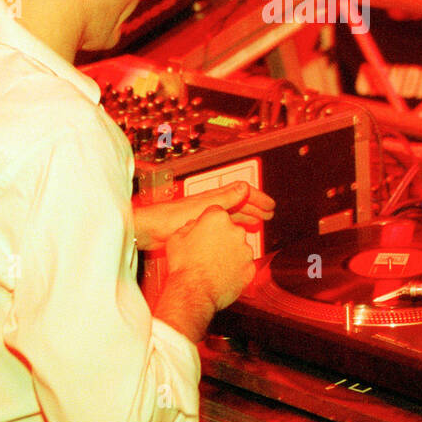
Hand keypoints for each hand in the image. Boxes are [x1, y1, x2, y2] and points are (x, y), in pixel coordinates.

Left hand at [133, 180, 273, 248]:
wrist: (150, 230)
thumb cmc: (170, 218)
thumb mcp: (203, 208)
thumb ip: (224, 199)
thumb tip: (245, 188)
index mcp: (214, 197)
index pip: (242, 192)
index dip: (258, 198)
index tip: (271, 206)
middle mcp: (211, 204)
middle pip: (239, 202)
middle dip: (255, 207)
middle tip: (269, 214)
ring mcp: (205, 215)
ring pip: (232, 214)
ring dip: (246, 216)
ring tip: (258, 222)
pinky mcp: (199, 227)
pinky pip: (223, 224)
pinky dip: (234, 226)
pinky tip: (235, 234)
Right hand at [164, 205, 256, 310]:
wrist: (193, 291)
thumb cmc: (183, 265)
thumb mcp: (176, 238)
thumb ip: (188, 226)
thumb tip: (193, 225)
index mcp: (217, 219)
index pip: (216, 212)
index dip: (209, 222)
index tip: (205, 231)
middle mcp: (235, 230)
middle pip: (230, 229)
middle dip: (221, 237)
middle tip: (208, 250)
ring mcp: (245, 250)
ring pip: (239, 247)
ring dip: (230, 253)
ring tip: (214, 265)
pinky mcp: (250, 267)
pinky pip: (245, 265)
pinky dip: (236, 269)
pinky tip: (222, 274)